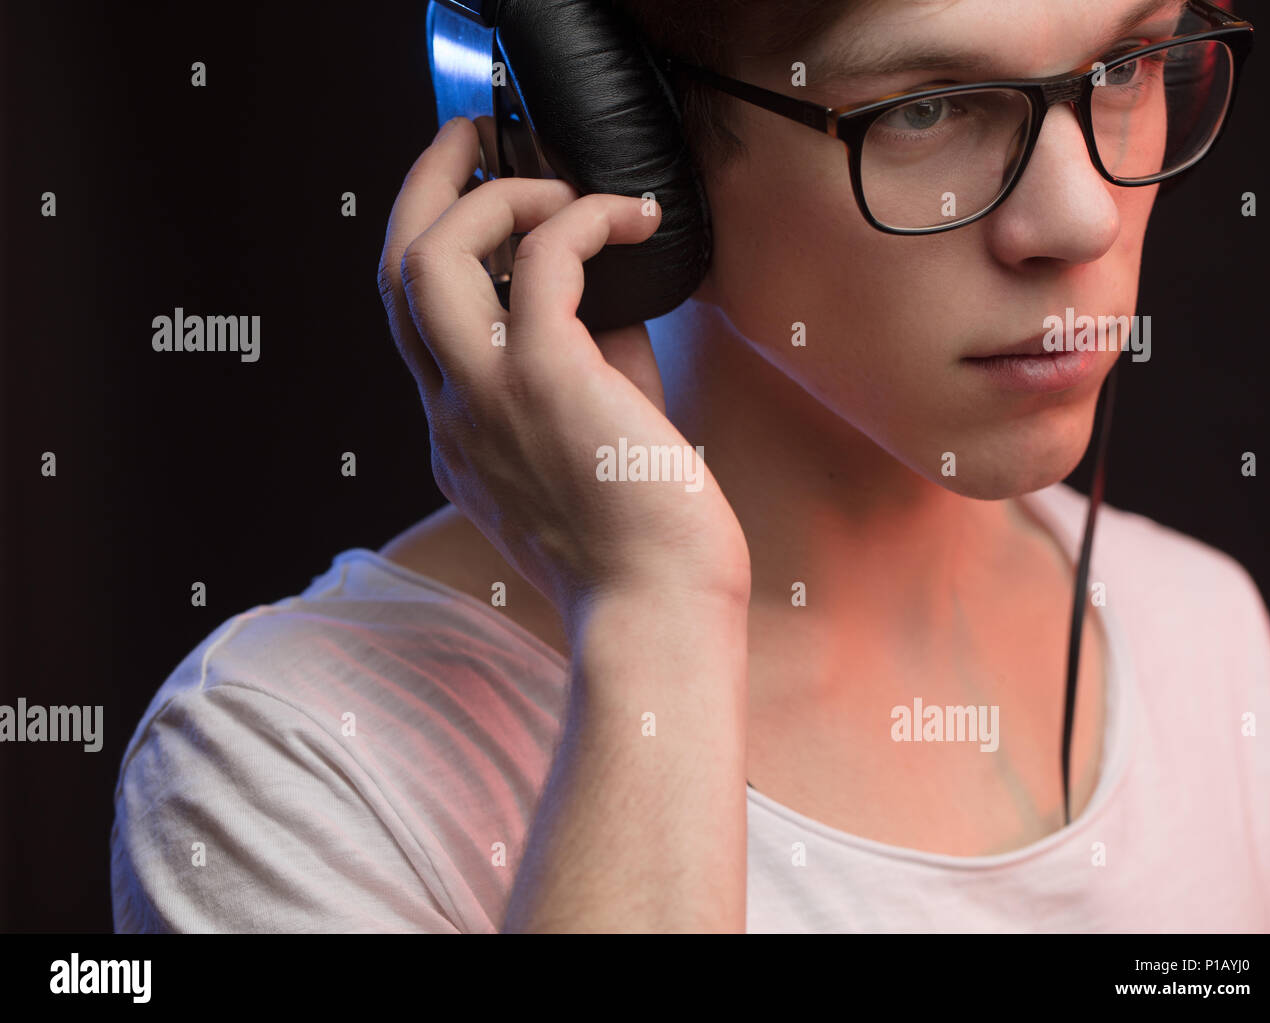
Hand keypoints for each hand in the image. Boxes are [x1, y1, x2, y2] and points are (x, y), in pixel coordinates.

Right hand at [376, 118, 750, 629]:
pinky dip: (582, 217)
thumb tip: (614, 284)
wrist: (656, 612)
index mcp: (457, 435)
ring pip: (432, 256)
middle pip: (395, 271)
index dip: (441, 248)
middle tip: (469, 138)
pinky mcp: (545, 381)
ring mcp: (485, 397)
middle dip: (425, 187)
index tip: (483, 205)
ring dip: (489, 192)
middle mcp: (451, 413)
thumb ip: (591, 365)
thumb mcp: (591, 445)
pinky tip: (631, 217)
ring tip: (550, 171)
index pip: (417, 323)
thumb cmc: (640, 541)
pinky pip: (543, 260)